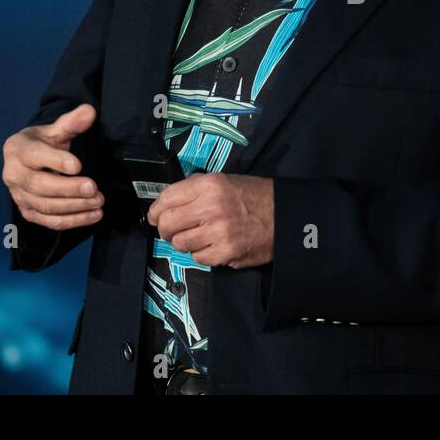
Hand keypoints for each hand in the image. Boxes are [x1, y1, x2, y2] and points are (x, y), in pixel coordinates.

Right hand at [2, 103, 104, 230]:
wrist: (26, 161)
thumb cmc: (42, 144)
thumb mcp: (55, 130)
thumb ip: (71, 122)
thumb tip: (89, 112)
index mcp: (17, 150)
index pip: (35, 156)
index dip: (56, 161)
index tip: (78, 165)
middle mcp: (13, 175)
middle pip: (40, 186)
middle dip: (69, 189)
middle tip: (94, 188)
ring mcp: (19, 197)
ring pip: (46, 206)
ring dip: (75, 207)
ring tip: (99, 201)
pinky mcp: (29, 213)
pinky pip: (50, 221)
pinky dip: (73, 221)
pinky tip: (94, 215)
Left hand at [147, 172, 273, 268]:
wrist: (284, 216)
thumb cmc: (253, 196)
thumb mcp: (223, 181)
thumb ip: (195, 189)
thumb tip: (166, 203)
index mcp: (209, 185)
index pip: (167, 198)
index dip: (155, 210)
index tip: (155, 216)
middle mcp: (211, 207)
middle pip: (167, 223)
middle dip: (164, 229)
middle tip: (171, 231)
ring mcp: (218, 232)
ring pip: (179, 243)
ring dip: (184, 242)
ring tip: (197, 237)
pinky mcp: (225, 253)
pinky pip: (197, 258)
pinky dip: (201, 254)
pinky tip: (212, 245)